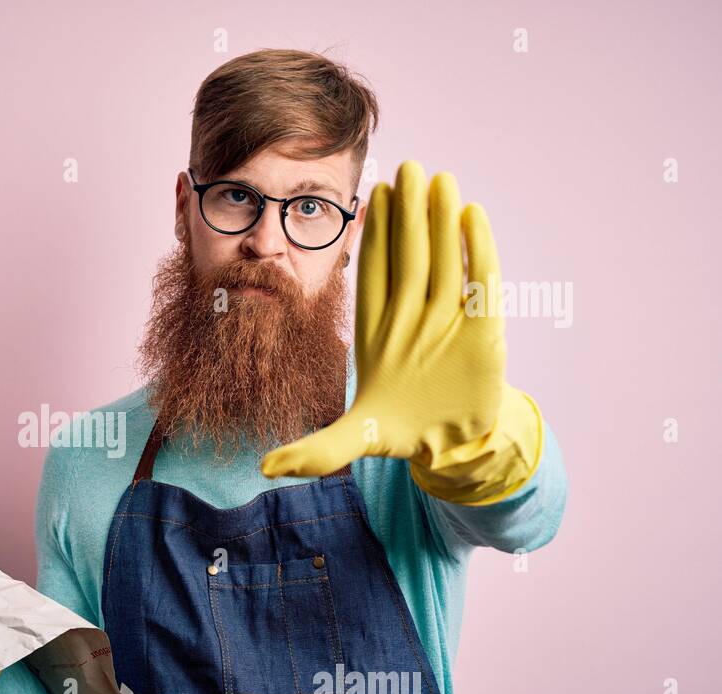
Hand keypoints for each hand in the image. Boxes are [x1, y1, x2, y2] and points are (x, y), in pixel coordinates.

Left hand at [260, 160, 541, 505]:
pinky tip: (473, 216)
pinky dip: (479, 252)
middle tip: (407, 166)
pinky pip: (482, 283)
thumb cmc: (397, 429)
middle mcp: (413, 317)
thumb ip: (315, 450)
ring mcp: (449, 321)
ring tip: (438, 178)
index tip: (370, 197)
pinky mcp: (485, 333)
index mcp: (378, 330)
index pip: (375, 273)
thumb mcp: (352, 439)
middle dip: (408, 213)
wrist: (447, 445)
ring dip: (442, 221)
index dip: (375, 236)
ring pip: (445, 261)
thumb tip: (266, 469)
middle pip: (411, 255)